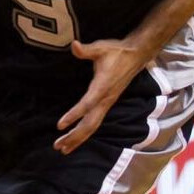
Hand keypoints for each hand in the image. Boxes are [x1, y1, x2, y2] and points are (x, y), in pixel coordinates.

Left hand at [54, 39, 144, 155]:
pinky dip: (85, 133)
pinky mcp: (107, 104)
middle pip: (89, 124)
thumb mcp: (100, 48)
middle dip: (74, 136)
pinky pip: (95, 123)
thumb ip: (86, 50)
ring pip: (93, 126)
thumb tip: (74, 45)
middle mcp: (105, 99)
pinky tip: (76, 139)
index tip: (60, 125)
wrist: (136, 56)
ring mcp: (107, 103)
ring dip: (78, 138)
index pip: (86, 104)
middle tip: (57, 146)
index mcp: (102, 87)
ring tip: (63, 148)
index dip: (73, 115)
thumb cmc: (117, 51)